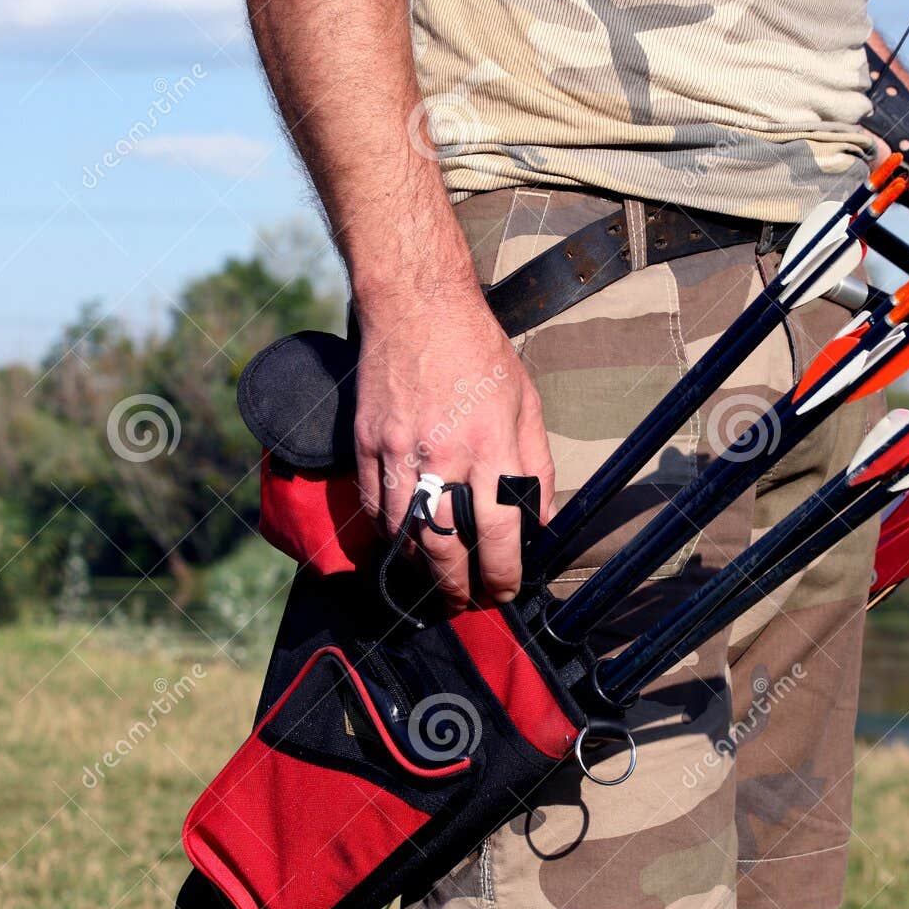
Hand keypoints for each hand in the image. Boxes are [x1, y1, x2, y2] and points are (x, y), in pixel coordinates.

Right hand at [352, 291, 554, 607]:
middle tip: (465, 601)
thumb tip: (541, 522)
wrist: (417, 307)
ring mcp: (399, 453)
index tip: (504, 590)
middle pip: (445, 547)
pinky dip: (388, 534)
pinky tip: (403, 543)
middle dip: (456, 587)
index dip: (502, 573)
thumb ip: (537, 467)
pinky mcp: (367, 445)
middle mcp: (444, 456)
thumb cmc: (479, 353)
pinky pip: (374, 508)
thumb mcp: (527, 405)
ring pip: (404, 535)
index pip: (500, 533)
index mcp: (491, 446)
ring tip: (436, 581)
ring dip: (421, 568)